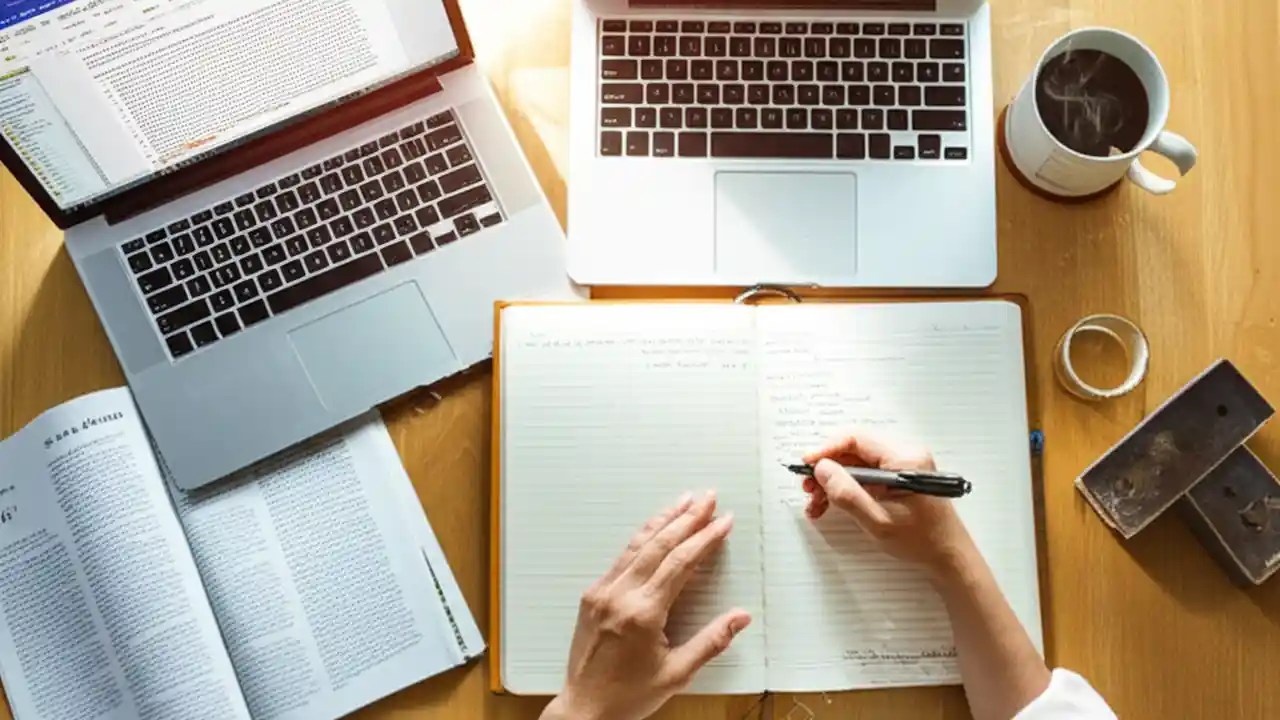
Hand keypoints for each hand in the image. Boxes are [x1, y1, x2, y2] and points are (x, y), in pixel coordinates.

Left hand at [541, 492, 750, 719]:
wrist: (584, 710)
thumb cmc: (628, 696)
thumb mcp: (677, 673)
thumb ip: (711, 641)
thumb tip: (741, 617)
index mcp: (643, 613)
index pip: (680, 563)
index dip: (704, 538)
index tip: (724, 521)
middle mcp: (620, 595)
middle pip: (659, 545)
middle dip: (687, 518)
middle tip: (708, 497)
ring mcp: (602, 592)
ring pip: (637, 545)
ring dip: (663, 521)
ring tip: (684, 501)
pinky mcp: (591, 596)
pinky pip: (621, 559)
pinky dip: (641, 540)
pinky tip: (654, 529)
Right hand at [802, 432, 975, 577]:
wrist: (948, 556)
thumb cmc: (921, 541)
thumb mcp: (878, 521)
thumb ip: (848, 494)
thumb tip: (822, 470)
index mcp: (906, 460)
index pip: (857, 440)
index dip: (827, 449)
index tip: (807, 463)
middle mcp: (906, 455)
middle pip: (855, 451)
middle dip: (828, 469)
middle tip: (808, 488)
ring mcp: (903, 465)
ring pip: (857, 464)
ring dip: (834, 481)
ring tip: (817, 502)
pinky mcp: (899, 477)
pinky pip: (866, 474)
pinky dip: (847, 487)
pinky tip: (832, 504)